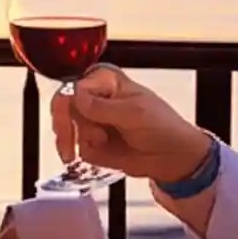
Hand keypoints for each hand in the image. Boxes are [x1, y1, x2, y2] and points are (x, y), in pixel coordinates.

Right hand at [51, 65, 212, 182]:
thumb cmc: (162, 126)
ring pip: (69, 130)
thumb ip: (102, 107)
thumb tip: (75, 96)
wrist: (174, 157)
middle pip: (63, 109)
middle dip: (66, 129)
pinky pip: (80, 149)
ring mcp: (94, 121)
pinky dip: (91, 154)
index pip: (73, 88)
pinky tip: (108, 153)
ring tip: (104, 144)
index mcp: (107, 81)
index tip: (66, 125)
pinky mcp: (95, 143)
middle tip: (68, 150)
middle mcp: (96, 98)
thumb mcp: (134, 113)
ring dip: (83, 141)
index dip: (66, 107)